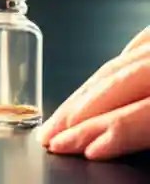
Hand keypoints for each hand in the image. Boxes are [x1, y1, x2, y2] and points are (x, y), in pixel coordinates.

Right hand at [41, 27, 149, 159]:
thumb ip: (149, 129)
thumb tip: (104, 144)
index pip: (136, 115)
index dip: (101, 131)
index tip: (72, 147)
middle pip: (116, 86)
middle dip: (78, 113)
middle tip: (50, 135)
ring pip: (119, 65)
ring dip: (86, 92)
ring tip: (63, 115)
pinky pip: (139, 43)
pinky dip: (115, 64)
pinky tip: (103, 76)